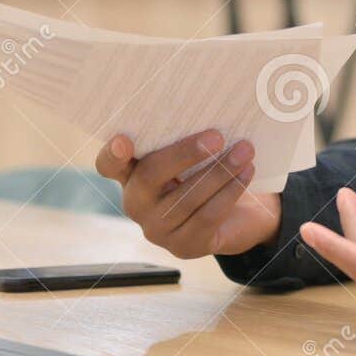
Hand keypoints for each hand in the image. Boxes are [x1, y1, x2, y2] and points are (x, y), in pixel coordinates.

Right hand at [95, 131, 280, 258]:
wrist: (239, 214)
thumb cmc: (209, 172)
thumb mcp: (193, 154)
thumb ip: (186, 138)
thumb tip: (208, 109)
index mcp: (131, 174)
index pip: (109, 165)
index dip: (112, 154)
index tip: (123, 140)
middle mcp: (137, 203)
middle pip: (150, 175)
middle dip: (185, 154)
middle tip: (217, 137)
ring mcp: (157, 229)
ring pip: (186, 198)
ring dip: (220, 171)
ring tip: (245, 150)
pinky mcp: (184, 246)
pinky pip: (207, 216)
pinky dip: (230, 191)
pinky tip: (246, 172)